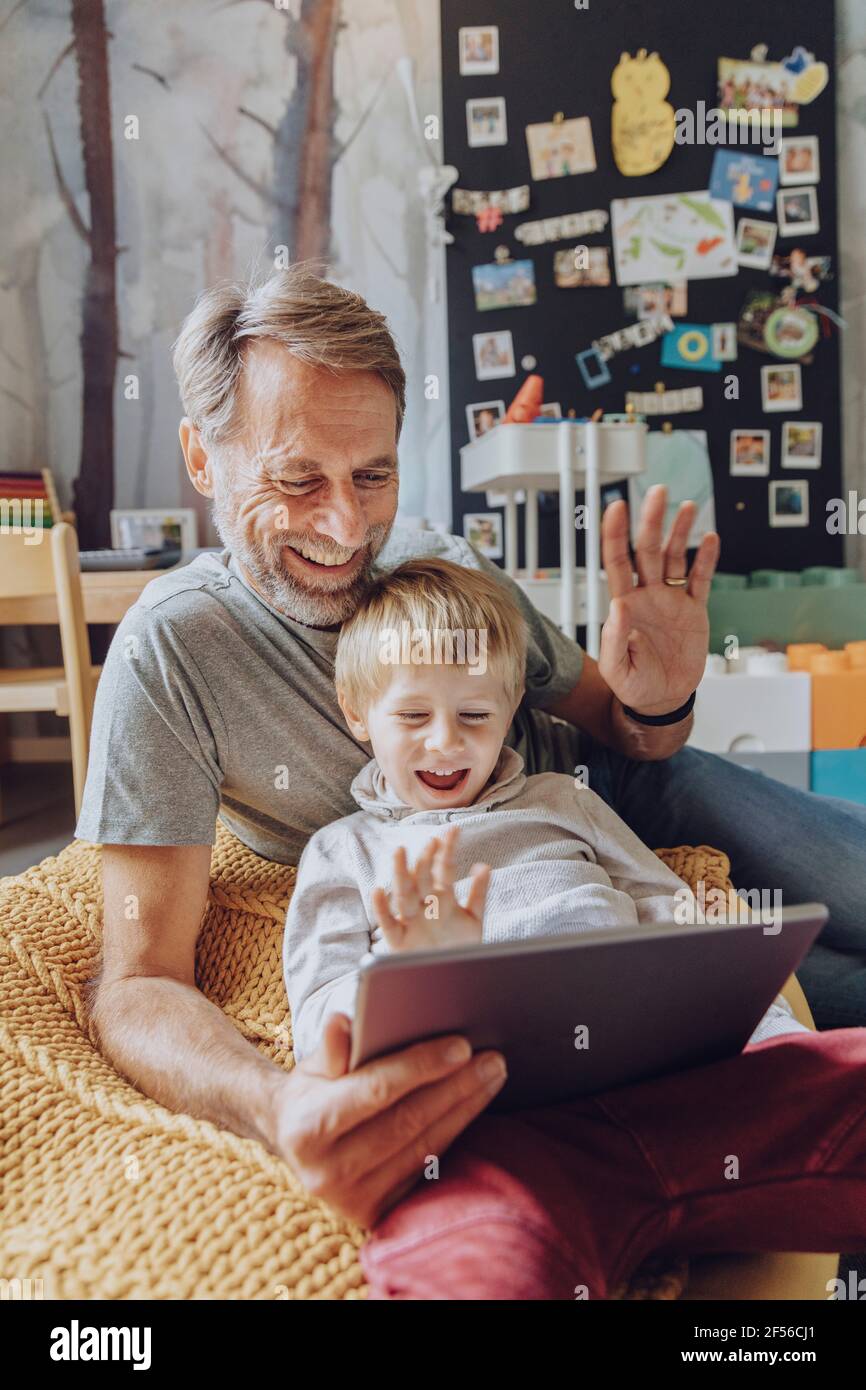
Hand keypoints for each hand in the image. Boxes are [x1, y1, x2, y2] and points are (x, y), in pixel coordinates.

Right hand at [274, 1013, 506, 1227]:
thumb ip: (331, 1046)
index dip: (420, 1066)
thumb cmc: (312, 1094)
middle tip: (492, 1059)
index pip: (375, 1090)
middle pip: (408, 1121)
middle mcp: (326, 1172)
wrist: (294, 1146)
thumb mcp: (313, 1066)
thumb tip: (343, 1020)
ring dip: (465, 1109)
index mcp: (306, 1129)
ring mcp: (352, 1200)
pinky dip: (453, 1134)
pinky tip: (472, 1107)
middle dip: (456, 1086)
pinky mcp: (376, 1214)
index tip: (461, 1045)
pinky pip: (426, 1168)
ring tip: (492, 1077)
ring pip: (424, 1146)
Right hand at [371, 826, 489, 951]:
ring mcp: (411, 921)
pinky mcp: (399, 940)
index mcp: (442, 898)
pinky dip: (381, 909)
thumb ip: (479, 893)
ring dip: (401, 874)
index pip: (444, 870)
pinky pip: (388, 923)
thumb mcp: (474, 919)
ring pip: (404, 894)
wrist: (451, 979)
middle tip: (432, 841)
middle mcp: (425, 906)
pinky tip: (378, 891)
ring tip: (400, 852)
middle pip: (422, 879)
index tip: (453, 831)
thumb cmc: (460, 947)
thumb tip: (484, 865)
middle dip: (426, 860)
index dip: (447, 851)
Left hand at [599, 484, 719, 714]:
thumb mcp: (616, 669)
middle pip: (648, 550)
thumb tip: (618, 606)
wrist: (662, 700)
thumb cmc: (634, 685)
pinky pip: (701, 580)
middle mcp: (648, 596)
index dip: (615, 535)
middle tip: (658, 493)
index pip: (618, 562)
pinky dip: (706, 560)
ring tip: (687, 507)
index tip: (616, 508)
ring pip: (675, 558)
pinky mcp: (694, 611)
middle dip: (652, 521)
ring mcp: (671, 600)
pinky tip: (709, 539)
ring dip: (680, 532)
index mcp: (625, 605)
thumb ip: (614, 639)